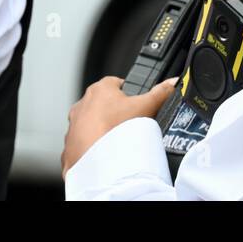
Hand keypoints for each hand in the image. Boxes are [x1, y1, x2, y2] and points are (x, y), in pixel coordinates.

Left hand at [61, 76, 175, 176]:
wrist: (95, 159)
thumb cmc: (114, 128)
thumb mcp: (144, 107)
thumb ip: (159, 93)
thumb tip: (172, 82)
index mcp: (100, 89)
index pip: (116, 83)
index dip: (128, 92)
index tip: (135, 102)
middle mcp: (83, 103)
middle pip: (103, 104)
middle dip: (114, 112)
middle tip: (129, 125)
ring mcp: (74, 124)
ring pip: (90, 124)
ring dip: (101, 129)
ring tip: (117, 141)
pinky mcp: (70, 143)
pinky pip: (82, 143)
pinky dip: (92, 147)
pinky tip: (104, 153)